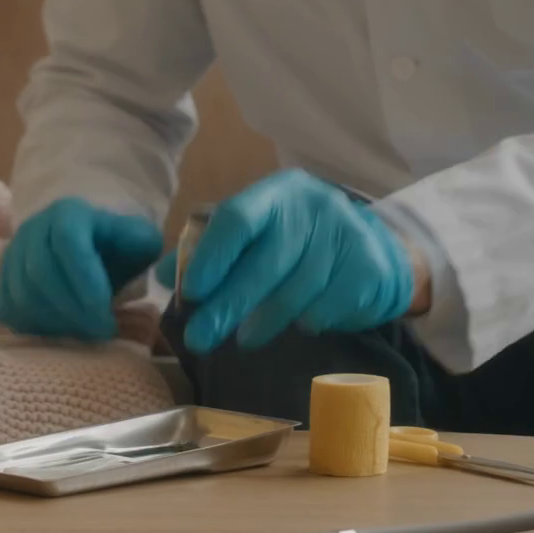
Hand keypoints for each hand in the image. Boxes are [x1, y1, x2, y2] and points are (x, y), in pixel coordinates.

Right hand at [0, 198, 163, 340]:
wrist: (86, 247)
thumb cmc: (114, 246)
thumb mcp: (137, 238)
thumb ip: (141, 241)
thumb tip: (137, 248)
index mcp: (68, 213)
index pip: (67, 244)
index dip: (85, 283)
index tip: (107, 314)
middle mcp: (32, 228)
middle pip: (40, 272)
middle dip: (72, 310)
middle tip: (100, 331)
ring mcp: (12, 254)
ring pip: (21, 293)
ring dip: (55, 321)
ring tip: (85, 332)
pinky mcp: (2, 280)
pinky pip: (8, 308)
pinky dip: (34, 326)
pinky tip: (61, 331)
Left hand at [179, 170, 421, 354]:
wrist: (370, 247)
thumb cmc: (296, 241)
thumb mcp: (255, 233)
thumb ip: (209, 250)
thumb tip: (163, 275)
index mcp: (276, 192)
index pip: (238, 217)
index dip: (213, 257)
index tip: (191, 293)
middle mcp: (313, 205)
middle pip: (266, 260)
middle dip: (229, 303)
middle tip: (200, 338)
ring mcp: (346, 234)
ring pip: (298, 288)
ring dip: (266, 320)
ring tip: (244, 340)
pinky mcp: (368, 266)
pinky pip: (329, 304)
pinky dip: (307, 320)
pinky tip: (297, 326)